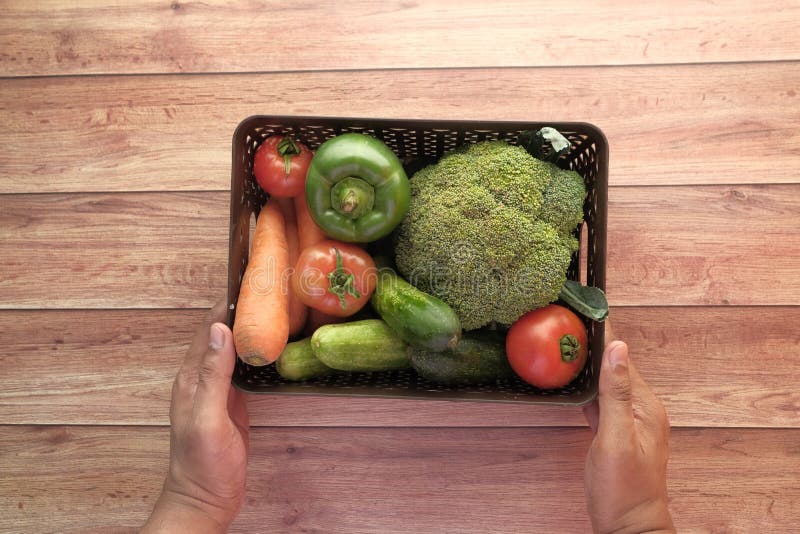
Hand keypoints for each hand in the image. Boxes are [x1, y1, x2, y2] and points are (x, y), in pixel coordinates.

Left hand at [142, 300, 248, 532]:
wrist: (206, 500)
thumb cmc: (202, 464)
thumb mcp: (208, 418)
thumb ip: (212, 375)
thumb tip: (219, 329)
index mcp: (192, 377)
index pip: (208, 328)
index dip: (225, 303)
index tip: (249, 281)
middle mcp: (203, 377)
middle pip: (221, 333)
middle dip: (240, 309)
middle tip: (270, 288)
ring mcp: (218, 389)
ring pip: (234, 347)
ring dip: (248, 326)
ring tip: (274, 307)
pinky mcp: (233, 401)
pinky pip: (243, 367)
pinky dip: (255, 350)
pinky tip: (271, 344)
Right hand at [582, 324, 674, 533]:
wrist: (628, 527)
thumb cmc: (623, 489)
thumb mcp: (616, 437)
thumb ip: (617, 393)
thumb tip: (618, 349)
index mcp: (646, 406)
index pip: (623, 359)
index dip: (606, 334)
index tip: (589, 309)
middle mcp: (641, 410)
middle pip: (615, 367)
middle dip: (594, 344)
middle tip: (568, 320)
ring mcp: (629, 422)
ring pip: (607, 383)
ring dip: (589, 364)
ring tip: (567, 342)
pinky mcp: (616, 433)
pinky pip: (602, 401)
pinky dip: (588, 387)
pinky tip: (574, 380)